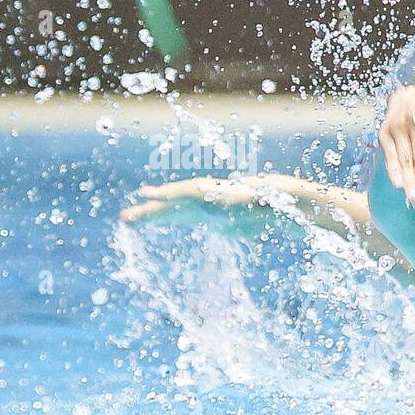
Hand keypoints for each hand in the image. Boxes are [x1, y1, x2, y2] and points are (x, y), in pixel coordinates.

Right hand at [120, 176, 298, 224]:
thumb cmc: (287, 200)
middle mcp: (213, 197)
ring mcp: (209, 206)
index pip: (194, 192)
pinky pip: (181, 218)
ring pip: (174, 210)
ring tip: (126, 220)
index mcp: (230, 193)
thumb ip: (273, 198)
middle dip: (153, 210)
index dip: (173, 195)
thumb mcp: (283, 199)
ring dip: (151, 216)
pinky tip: (144, 222)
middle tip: (125, 217)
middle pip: (178, 203)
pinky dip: (163, 219)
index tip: (150, 196)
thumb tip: (267, 194)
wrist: (288, 204)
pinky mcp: (210, 217)